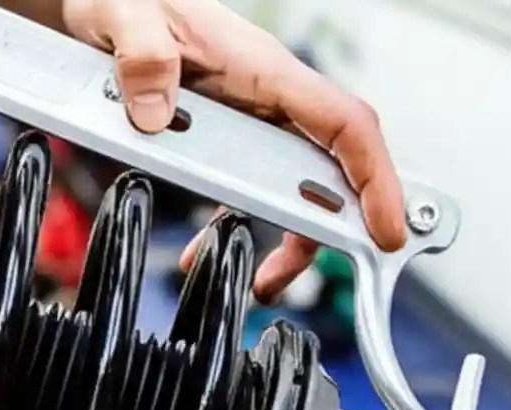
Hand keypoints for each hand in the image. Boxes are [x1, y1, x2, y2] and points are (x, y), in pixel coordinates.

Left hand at [61, 0, 405, 301]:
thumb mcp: (124, 15)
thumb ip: (142, 57)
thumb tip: (155, 111)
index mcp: (259, 66)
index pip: (341, 122)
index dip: (374, 178)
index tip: (386, 229)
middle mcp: (264, 94)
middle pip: (328, 164)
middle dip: (337, 225)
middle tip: (329, 273)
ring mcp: (246, 115)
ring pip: (291, 183)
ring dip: (286, 235)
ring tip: (261, 281)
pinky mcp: (219, 132)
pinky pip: (243, 184)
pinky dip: (233, 222)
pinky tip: (204, 249)